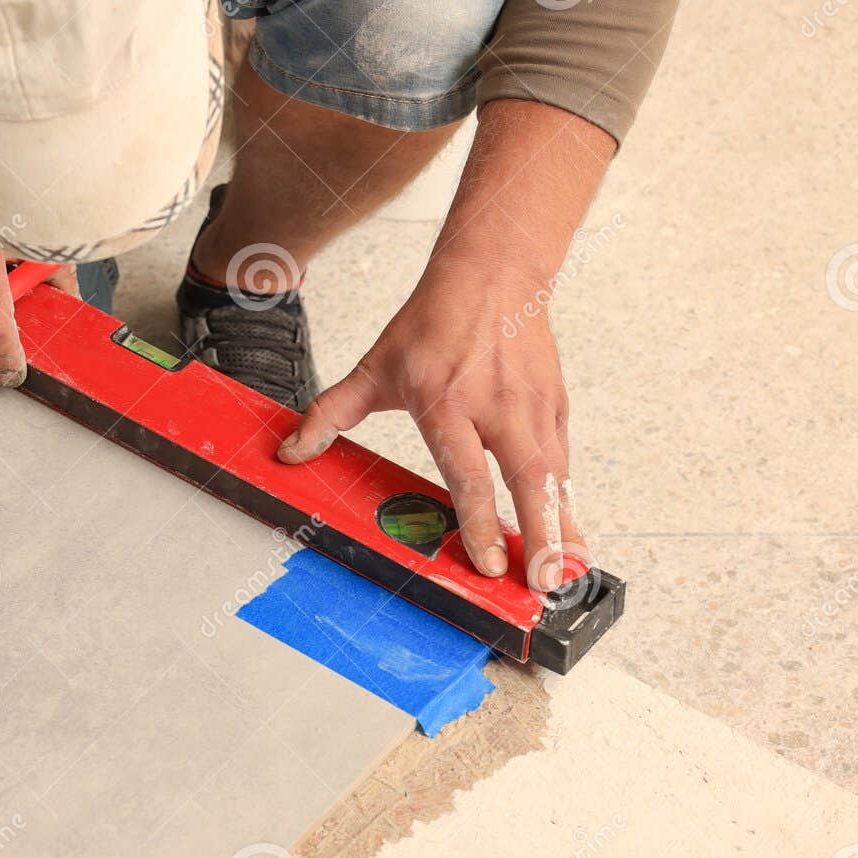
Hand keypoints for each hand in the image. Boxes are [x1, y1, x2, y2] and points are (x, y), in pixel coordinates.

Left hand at [278, 258, 584, 588]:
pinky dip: (567, 499)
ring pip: (555, 475)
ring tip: (566, 574)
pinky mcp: (556, 406)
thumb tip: (290, 451)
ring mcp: (532, 407)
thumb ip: (330, 414)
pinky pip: (562, 461)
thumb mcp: (373, 368)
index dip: (477, 521)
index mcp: (447, 402)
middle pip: (527, 480)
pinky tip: (567, 534)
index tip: (485, 561)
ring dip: (564, 525)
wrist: (493, 274)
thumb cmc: (433, 324)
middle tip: (542, 583)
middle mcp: (496, 407)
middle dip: (540, 535)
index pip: (467, 472)